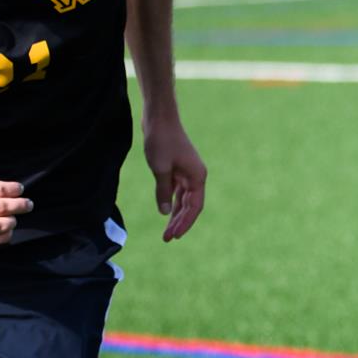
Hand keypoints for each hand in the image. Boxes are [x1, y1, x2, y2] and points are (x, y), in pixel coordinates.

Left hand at [143, 114, 206, 240]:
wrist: (160, 118)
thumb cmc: (162, 141)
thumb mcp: (160, 169)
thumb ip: (163, 191)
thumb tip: (164, 213)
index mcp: (198, 177)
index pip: (194, 207)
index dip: (185, 223)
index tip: (174, 236)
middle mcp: (196, 177)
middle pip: (190, 206)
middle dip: (179, 222)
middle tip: (167, 238)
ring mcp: (187, 173)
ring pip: (184, 200)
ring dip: (175, 215)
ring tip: (166, 230)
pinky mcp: (178, 169)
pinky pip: (177, 191)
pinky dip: (172, 202)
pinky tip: (166, 212)